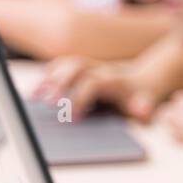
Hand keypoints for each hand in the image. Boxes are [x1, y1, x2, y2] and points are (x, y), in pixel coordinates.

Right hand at [33, 56, 155, 119]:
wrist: (148, 79)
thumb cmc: (144, 99)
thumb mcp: (149, 105)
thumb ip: (144, 108)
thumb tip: (142, 111)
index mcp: (116, 80)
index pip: (94, 83)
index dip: (81, 97)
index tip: (72, 118)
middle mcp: (102, 70)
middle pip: (78, 68)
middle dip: (60, 83)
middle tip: (47, 103)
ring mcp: (92, 68)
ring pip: (68, 64)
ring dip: (49, 78)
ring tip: (33, 96)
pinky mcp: (85, 70)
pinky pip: (63, 67)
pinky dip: (48, 76)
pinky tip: (37, 92)